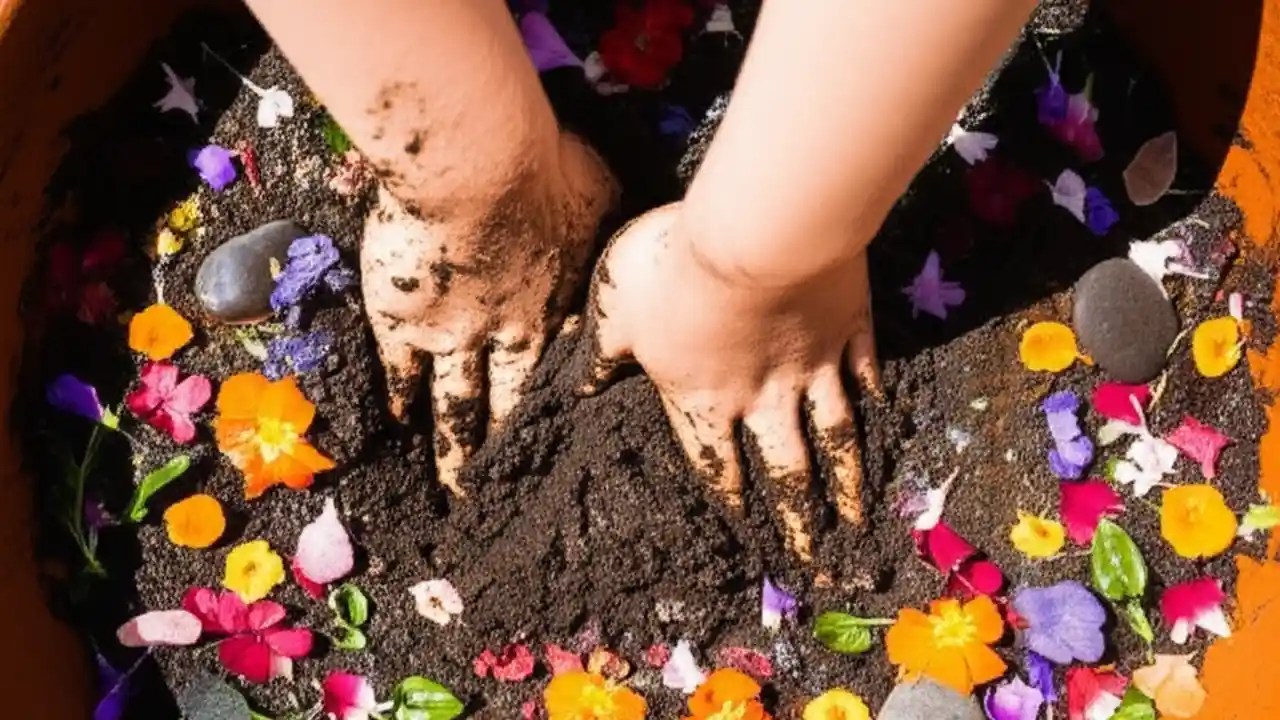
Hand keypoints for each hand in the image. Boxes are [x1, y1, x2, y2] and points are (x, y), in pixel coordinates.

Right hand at [362, 133, 614, 494]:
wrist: (478, 169)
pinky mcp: (403, 322)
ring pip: (456, 406)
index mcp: (558, 307)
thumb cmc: (549, 172)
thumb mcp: (604, 193)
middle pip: (510, 403)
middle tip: (511, 483)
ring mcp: (453, 334)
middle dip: (510, 446)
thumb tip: (633, 212)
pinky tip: (399, 422)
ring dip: (456, 449)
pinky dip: (401, 398)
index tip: (563, 431)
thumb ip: (610, 216)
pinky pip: (402, 372)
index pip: (563, 367)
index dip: (562, 401)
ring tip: (455, 488)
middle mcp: (509, 335)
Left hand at [586, 203, 879, 560]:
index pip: (715, 459)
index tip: (744, 527)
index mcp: (703, 397)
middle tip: (812, 559)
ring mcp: (813, 365)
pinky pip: (865, 374)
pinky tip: (882, 417)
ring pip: (834, 435)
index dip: (727, 493)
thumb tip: (582, 389)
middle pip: (783, 468)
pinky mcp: (849, 328)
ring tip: (854, 519)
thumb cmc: (671, 272)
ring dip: (845, 481)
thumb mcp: (616, 311)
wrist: (757, 234)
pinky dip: (873, 399)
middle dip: (796, 517)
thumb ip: (604, 353)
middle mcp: (762, 396)